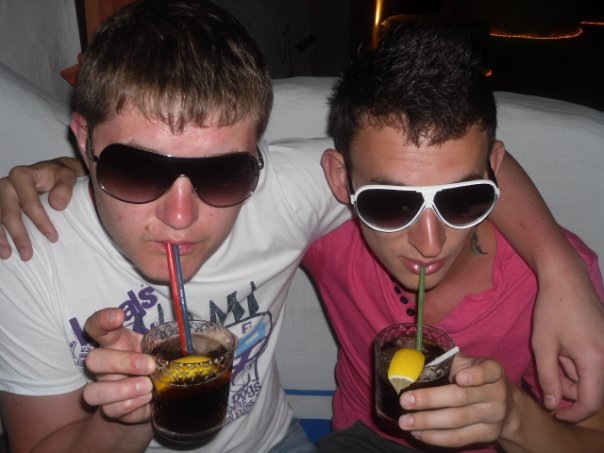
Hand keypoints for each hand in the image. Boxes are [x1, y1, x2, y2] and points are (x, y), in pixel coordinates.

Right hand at [0, 157, 81, 260]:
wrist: (48, 172)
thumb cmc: (58, 176)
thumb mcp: (67, 176)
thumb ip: (65, 188)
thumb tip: (57, 205)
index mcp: (22, 175)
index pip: (30, 202)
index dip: (41, 221)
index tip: (53, 238)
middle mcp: (6, 184)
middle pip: (9, 213)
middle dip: (18, 235)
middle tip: (27, 255)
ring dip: (0, 238)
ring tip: (6, 255)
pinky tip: (0, 248)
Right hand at [83, 308, 155, 423]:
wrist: (160, 391)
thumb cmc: (157, 361)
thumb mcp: (161, 346)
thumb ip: (165, 340)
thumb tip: (181, 339)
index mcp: (115, 342)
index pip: (96, 326)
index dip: (102, 320)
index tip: (119, 316)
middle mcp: (103, 365)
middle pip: (93, 360)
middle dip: (122, 362)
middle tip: (149, 365)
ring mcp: (104, 388)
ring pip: (92, 392)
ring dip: (123, 389)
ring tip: (148, 386)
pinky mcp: (111, 409)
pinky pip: (111, 410)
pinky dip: (132, 403)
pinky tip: (148, 397)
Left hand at [398, 353, 512, 447]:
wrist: (507, 405)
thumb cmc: (476, 377)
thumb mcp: (468, 364)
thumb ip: (448, 362)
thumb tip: (414, 363)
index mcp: (493, 371)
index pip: (487, 371)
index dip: (475, 375)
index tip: (459, 378)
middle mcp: (497, 393)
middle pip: (461, 398)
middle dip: (430, 399)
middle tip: (405, 401)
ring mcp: (493, 416)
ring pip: (457, 420)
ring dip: (428, 422)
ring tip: (405, 421)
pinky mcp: (487, 435)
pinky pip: (459, 438)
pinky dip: (436, 437)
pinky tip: (419, 432)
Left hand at [532, 259, 603, 421]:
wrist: (566, 280)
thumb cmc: (552, 310)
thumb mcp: (543, 346)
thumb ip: (548, 378)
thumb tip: (552, 406)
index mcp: (595, 360)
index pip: (590, 402)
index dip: (572, 414)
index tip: (555, 413)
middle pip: (591, 390)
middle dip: (567, 386)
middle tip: (548, 364)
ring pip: (591, 377)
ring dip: (571, 372)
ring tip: (556, 349)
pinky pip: (594, 364)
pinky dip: (578, 362)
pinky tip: (565, 344)